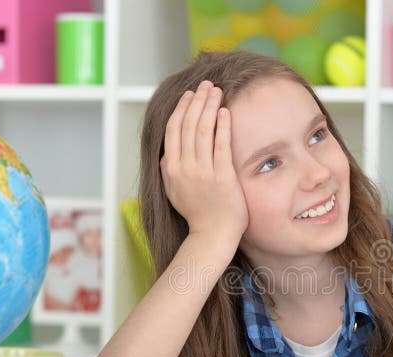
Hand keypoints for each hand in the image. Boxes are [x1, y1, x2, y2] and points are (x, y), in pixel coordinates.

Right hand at [160, 80, 247, 243]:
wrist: (212, 235)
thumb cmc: (198, 214)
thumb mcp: (174, 191)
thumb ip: (168, 171)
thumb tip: (166, 154)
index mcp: (170, 168)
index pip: (174, 130)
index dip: (182, 108)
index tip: (190, 94)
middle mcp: (184, 168)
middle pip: (188, 125)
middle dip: (198, 101)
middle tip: (206, 84)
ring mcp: (203, 172)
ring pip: (203, 131)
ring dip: (210, 107)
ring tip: (217, 91)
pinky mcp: (222, 177)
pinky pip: (221, 146)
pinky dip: (223, 126)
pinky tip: (226, 112)